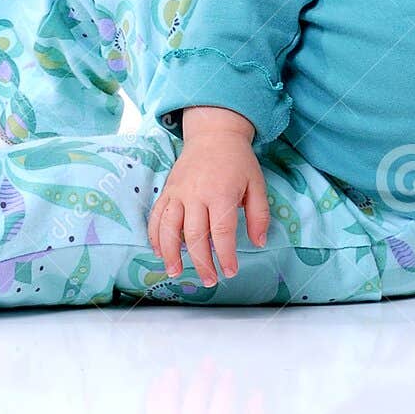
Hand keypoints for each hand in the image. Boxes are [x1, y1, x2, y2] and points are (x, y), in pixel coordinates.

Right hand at [147, 108, 269, 286]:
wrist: (214, 133)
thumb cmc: (238, 161)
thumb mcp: (257, 184)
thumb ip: (259, 215)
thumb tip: (259, 242)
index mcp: (221, 192)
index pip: (222, 232)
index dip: (226, 256)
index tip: (230, 272)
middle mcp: (196, 194)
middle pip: (195, 235)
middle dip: (202, 262)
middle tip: (210, 280)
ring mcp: (178, 192)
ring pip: (169, 228)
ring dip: (171, 253)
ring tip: (176, 272)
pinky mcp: (167, 190)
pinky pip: (156, 216)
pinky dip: (155, 236)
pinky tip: (159, 252)